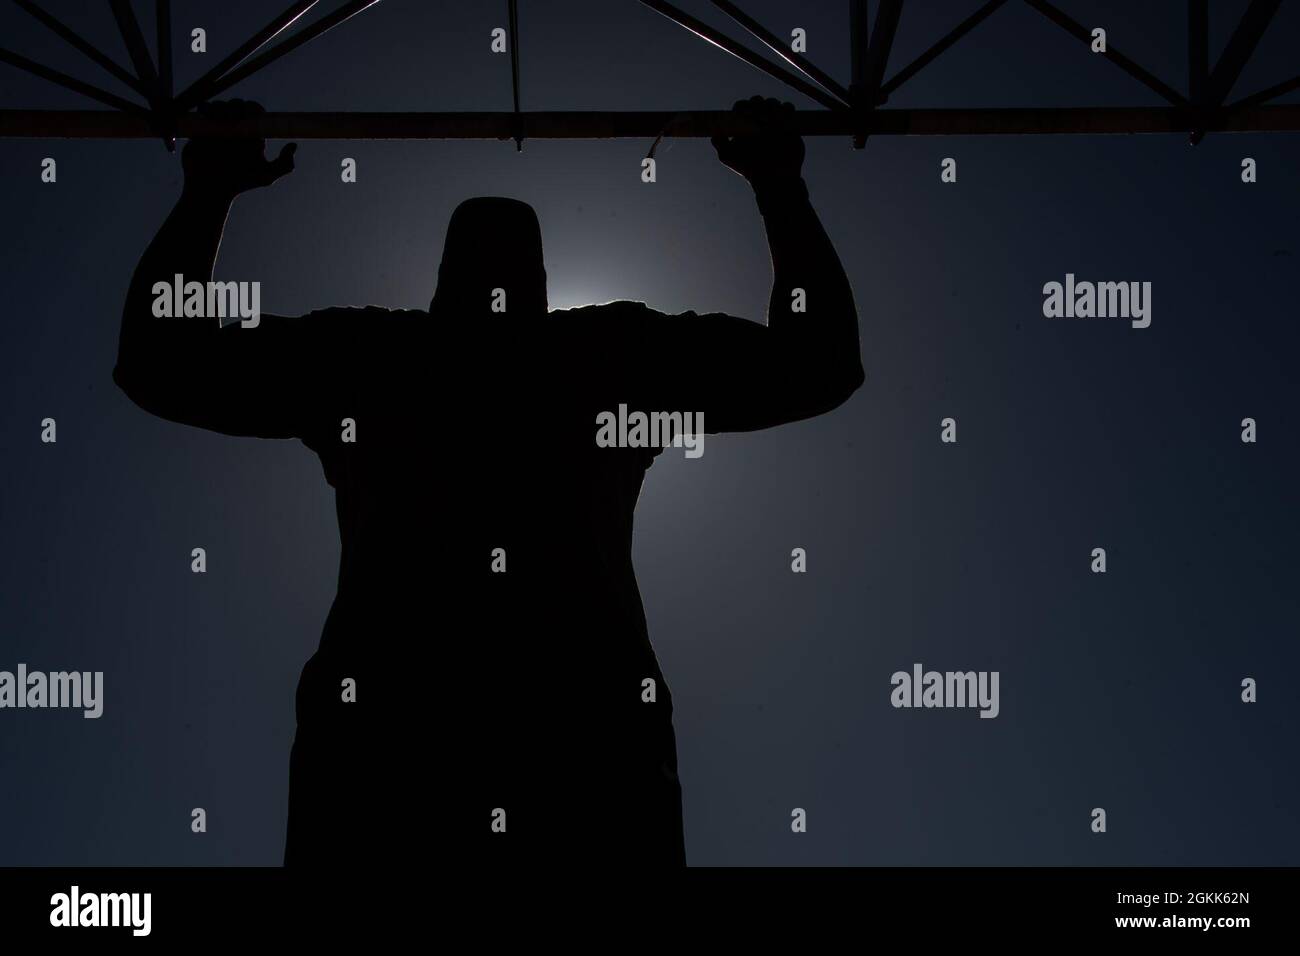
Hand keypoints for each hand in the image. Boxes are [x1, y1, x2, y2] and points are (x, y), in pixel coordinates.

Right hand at [182, 99, 296, 197]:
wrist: (211, 188)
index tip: (252, 114)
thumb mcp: (266, 176)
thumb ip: (284, 164)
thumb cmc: (240, 183)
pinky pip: (204, 109)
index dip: (254, 109)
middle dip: (237, 107)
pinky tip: (209, 115)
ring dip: (222, 107)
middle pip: (238, 105)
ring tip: (222, 120)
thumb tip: (293, 144)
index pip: (255, 113)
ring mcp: (219, 126)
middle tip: (236, 118)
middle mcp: (236, 128)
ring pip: (221, 105)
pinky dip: (207, 107)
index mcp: (252, 134)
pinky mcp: (202, 127)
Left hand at [711, 96, 803, 187]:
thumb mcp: (728, 156)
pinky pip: (788, 108)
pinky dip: (787, 108)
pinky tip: (782, 119)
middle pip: (758, 102)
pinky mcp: (789, 124)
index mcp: (743, 125)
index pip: (742, 107)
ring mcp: (774, 122)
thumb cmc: (750, 168)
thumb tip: (713, 131)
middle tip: (758, 115)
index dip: (742, 107)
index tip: (744, 114)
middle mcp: (757, 121)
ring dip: (772, 105)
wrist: (773, 178)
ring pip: (773, 103)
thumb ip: (720, 142)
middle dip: (758, 104)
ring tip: (771, 119)